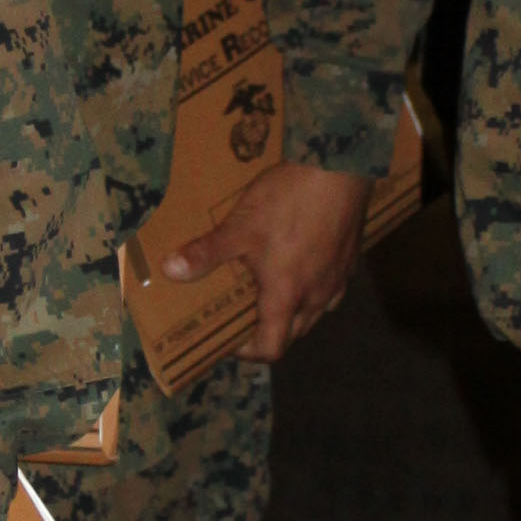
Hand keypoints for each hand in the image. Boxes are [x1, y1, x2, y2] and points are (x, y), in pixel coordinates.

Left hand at [162, 154, 368, 360]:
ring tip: (272, 290)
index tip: (231, 340)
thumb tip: (170, 270)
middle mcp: (316, 296)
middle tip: (245, 313)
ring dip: (294, 311)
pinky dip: (314, 287)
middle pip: (294, 333)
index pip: (272, 348)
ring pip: (316, 312)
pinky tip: (303, 265)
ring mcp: (337, 278)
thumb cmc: (289, 200)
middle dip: (269, 331)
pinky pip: (331, 288)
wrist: (338, 169)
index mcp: (287, 296)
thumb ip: (205, 252)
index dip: (249, 352)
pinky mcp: (351, 259)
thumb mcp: (239, 227)